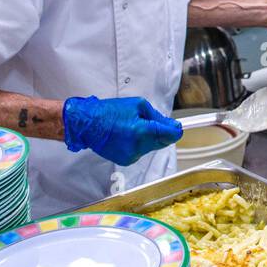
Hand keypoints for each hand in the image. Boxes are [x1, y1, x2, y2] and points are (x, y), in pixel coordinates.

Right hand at [62, 96, 181, 165]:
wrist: (87, 124)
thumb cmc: (109, 112)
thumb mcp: (138, 105)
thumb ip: (157, 117)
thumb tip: (171, 125)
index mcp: (143, 132)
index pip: (171, 136)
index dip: (176, 130)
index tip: (178, 126)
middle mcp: (139, 147)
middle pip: (163, 142)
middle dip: (161, 132)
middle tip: (148, 121)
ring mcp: (132, 156)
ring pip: (152, 147)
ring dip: (149, 138)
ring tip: (133, 126)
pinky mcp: (126, 160)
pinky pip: (141, 151)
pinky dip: (139, 143)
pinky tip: (127, 135)